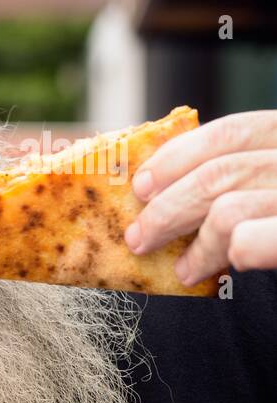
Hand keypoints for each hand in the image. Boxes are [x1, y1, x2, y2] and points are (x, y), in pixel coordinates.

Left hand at [123, 111, 276, 286]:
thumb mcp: (275, 180)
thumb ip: (243, 175)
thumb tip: (162, 189)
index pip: (232, 132)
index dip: (178, 157)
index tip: (141, 186)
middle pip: (219, 173)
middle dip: (167, 209)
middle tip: (138, 239)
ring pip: (227, 210)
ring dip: (194, 245)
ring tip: (183, 270)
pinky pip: (246, 240)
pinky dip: (229, 254)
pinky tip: (232, 267)